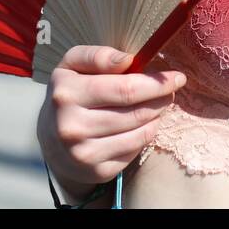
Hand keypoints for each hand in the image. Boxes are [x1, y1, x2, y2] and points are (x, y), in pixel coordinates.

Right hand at [36, 45, 186, 201]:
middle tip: (171, 90)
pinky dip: (146, 134)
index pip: (125, 89)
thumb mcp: (73, 65)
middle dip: (162, 98)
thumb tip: (128, 60)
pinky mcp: (97, 171)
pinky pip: (136, 150)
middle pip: (137, 112)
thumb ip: (98, 56)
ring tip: (158, 104)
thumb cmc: (69, 93)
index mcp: (66, 94)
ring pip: (140, 132)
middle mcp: (72, 127)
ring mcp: (84, 153)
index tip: (177, 76)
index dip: (157, 83)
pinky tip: (143, 124)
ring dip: (157, 115)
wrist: (52, 140)